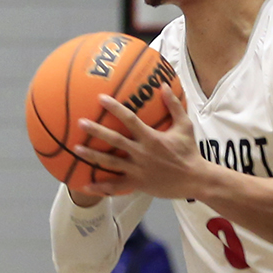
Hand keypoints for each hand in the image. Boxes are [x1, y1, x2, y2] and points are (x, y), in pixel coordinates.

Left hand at [73, 89, 202, 199]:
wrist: (196, 180)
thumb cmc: (190, 152)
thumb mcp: (185, 126)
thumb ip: (174, 105)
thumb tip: (164, 85)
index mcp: (151, 138)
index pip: (129, 120)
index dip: (114, 108)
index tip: (101, 98)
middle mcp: (141, 153)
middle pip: (114, 140)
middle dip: (96, 131)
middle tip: (80, 123)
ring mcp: (138, 170)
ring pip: (110, 163)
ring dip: (92, 156)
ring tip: (76, 149)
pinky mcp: (138, 183)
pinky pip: (116, 186)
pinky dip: (100, 187)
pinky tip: (85, 186)